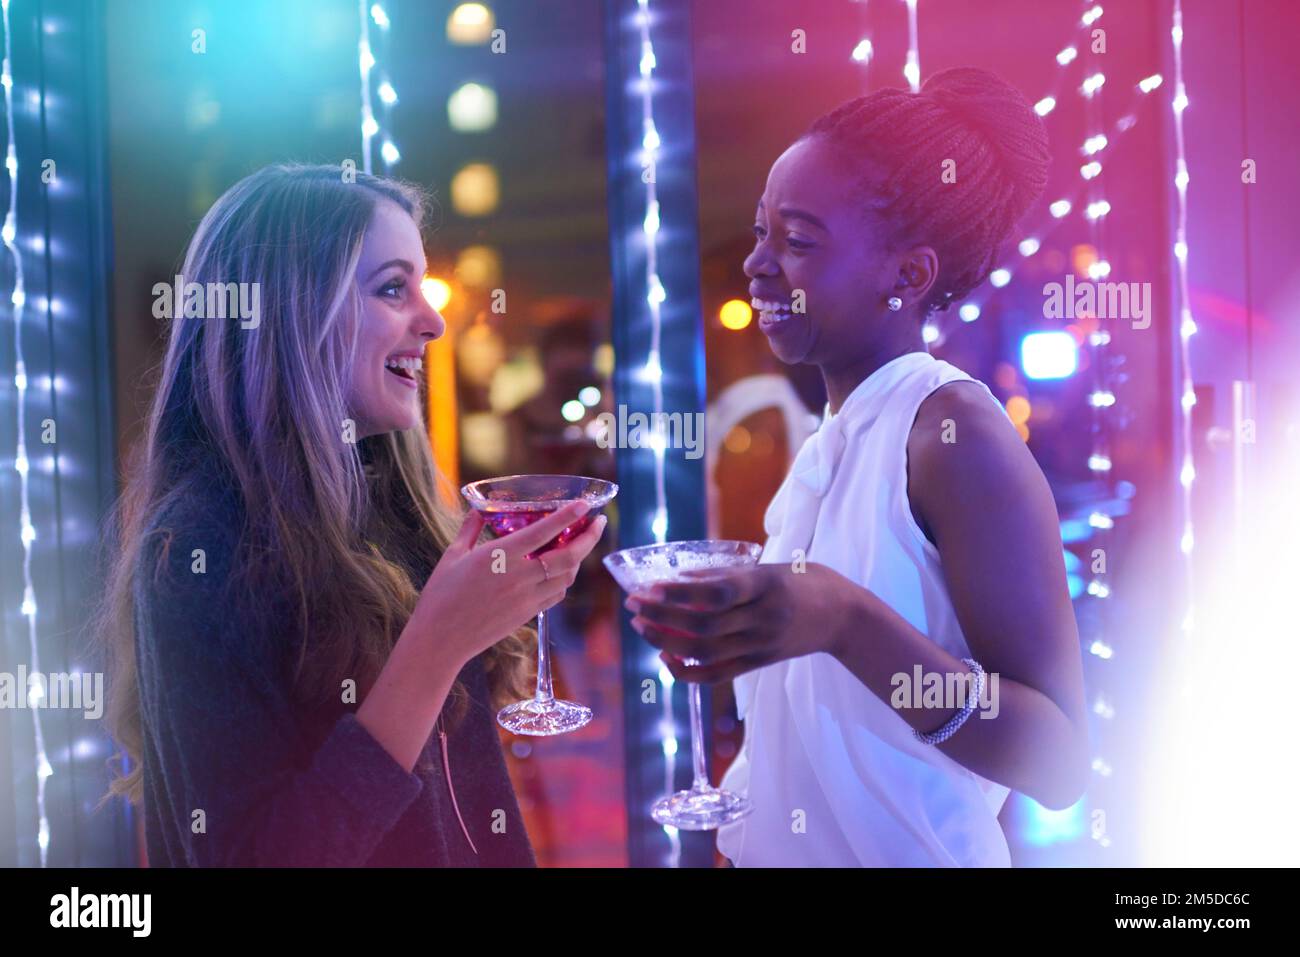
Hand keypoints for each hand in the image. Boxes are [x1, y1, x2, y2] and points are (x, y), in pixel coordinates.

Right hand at [410, 500, 607, 665]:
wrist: (441, 639)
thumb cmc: (441, 594)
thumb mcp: (452, 555)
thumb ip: (470, 529)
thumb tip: (478, 510)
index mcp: (500, 556)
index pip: (543, 532)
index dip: (567, 516)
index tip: (584, 504)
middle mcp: (519, 576)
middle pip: (568, 556)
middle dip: (590, 538)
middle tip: (599, 522)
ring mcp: (527, 598)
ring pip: (567, 576)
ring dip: (580, 558)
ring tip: (583, 543)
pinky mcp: (528, 614)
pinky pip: (557, 594)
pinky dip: (565, 579)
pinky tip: (563, 570)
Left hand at [625, 561, 861, 683]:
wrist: (843, 617)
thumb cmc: (802, 581)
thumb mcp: (770, 568)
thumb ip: (729, 575)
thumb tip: (680, 579)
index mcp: (766, 587)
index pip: (717, 594)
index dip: (679, 593)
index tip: (650, 586)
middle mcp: (763, 619)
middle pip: (703, 626)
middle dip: (661, 616)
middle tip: (633, 604)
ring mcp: (761, 645)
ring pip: (705, 651)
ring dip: (665, 640)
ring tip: (640, 626)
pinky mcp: (759, 664)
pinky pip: (716, 674)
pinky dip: (686, 669)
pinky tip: (665, 656)